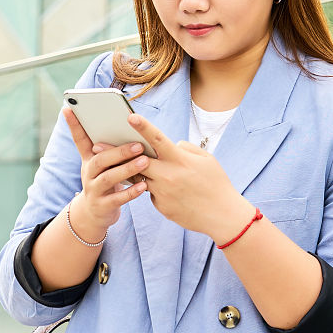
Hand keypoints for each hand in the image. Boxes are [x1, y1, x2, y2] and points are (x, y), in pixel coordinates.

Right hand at [63, 108, 148, 233]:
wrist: (96, 214)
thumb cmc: (106, 183)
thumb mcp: (104, 166)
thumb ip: (111, 149)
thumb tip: (128, 127)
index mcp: (88, 160)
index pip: (79, 139)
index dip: (73, 124)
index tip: (68, 108)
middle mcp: (88, 173)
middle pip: (99, 160)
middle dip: (118, 151)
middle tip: (138, 144)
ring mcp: (93, 190)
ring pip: (108, 178)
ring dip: (126, 170)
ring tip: (145, 162)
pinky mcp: (102, 206)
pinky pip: (117, 199)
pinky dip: (130, 192)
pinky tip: (144, 186)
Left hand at [129, 114, 254, 242]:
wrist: (222, 216)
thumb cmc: (216, 184)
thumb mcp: (207, 159)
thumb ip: (186, 148)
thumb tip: (171, 145)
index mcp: (180, 160)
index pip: (157, 139)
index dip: (143, 127)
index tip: (130, 117)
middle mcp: (167, 176)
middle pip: (138, 160)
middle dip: (125, 153)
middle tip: (110, 147)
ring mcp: (162, 192)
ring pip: (141, 177)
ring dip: (142, 172)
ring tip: (152, 171)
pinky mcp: (161, 206)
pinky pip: (151, 193)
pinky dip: (157, 189)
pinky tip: (173, 193)